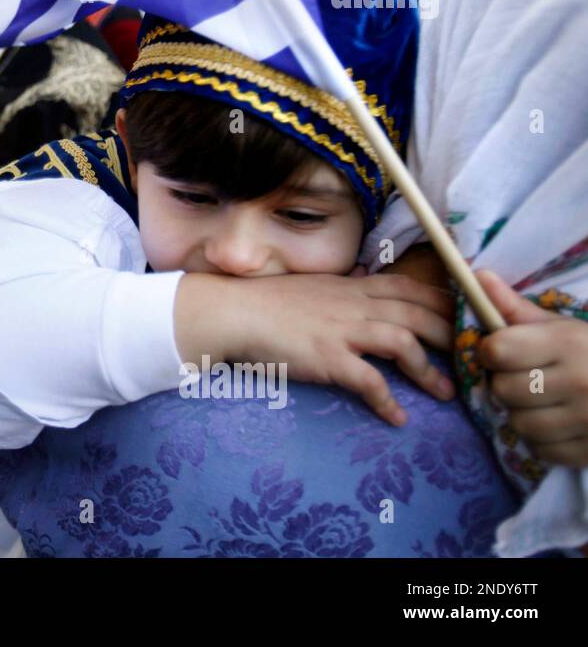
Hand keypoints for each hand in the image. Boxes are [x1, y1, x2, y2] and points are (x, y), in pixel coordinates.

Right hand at [175, 271, 455, 426]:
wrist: (232, 312)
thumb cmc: (265, 301)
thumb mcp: (312, 288)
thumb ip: (341, 292)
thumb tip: (361, 289)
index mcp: (351, 286)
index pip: (409, 286)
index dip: (442, 300)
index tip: (463, 316)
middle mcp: (353, 304)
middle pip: (418, 313)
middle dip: (451, 335)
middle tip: (471, 358)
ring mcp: (342, 329)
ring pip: (403, 342)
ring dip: (429, 370)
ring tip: (446, 393)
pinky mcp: (328, 357)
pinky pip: (369, 381)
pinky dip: (388, 401)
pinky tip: (398, 418)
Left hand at [476, 270, 587, 466]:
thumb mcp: (564, 327)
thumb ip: (516, 308)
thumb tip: (477, 276)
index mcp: (568, 344)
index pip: (497, 351)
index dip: (492, 351)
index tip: (503, 352)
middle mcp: (579, 382)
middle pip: (502, 390)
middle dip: (508, 384)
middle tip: (527, 379)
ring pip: (519, 424)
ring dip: (524, 415)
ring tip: (544, 403)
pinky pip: (541, 450)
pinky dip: (544, 441)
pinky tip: (559, 424)